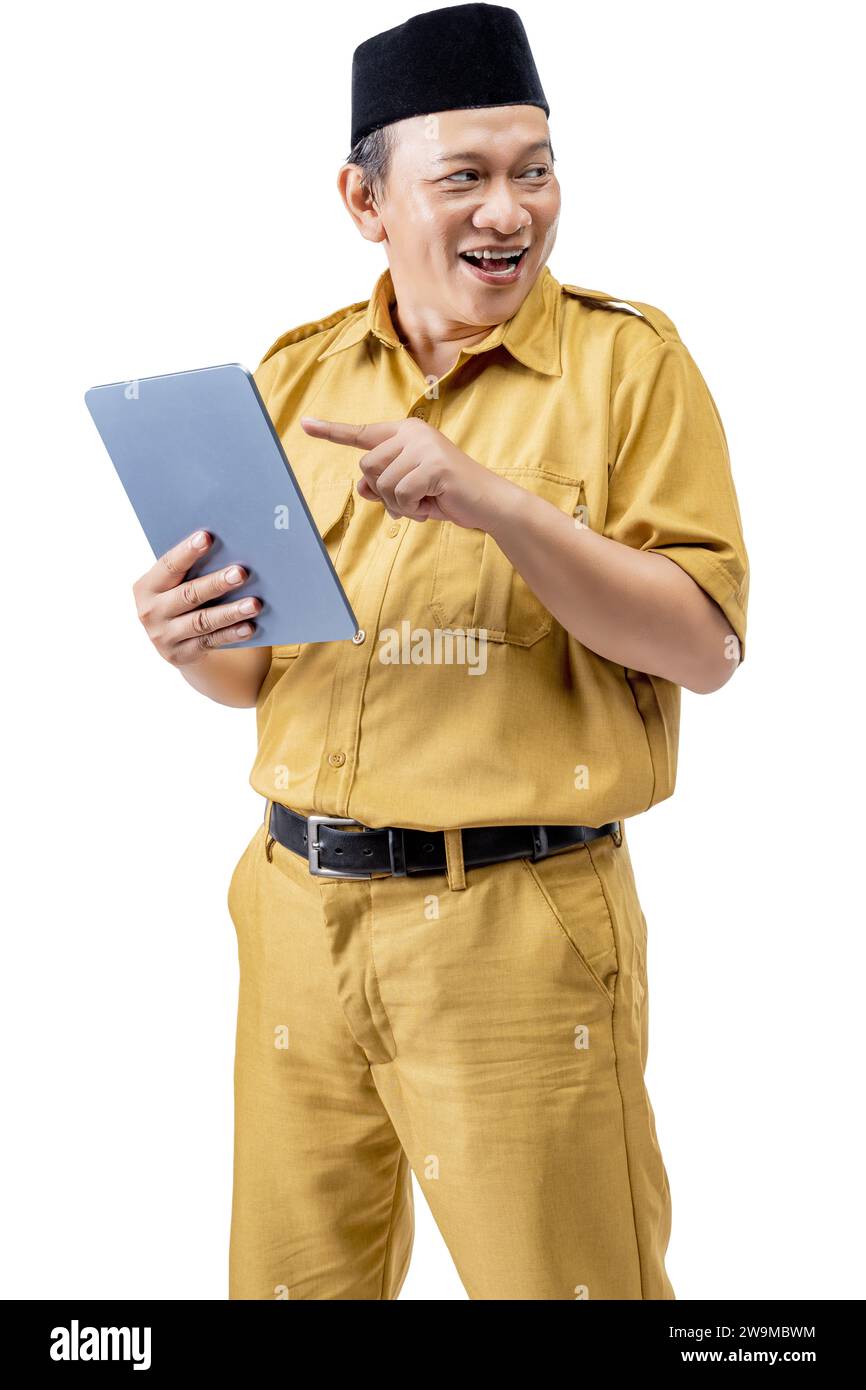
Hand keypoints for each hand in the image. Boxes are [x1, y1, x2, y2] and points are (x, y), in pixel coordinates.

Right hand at [133, 530, 261, 665]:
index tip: (207, 536)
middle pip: (188, 594)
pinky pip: (211, 642)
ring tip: (254, 604)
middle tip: (241, 573)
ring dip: (230, 612)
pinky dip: (231, 634)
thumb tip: (230, 547)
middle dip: (216, 583)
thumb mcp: (176, 584)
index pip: (168, 566)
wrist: (174, 641)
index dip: (187, 551)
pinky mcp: (181, 654)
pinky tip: (249, 627)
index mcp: (146, 587)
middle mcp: (150, 612)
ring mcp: (164, 636)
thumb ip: (191, 570)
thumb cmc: (182, 598)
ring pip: (202, 621)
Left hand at [300, 415, 516, 530]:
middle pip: (366, 466)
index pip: (362, 432)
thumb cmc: (447, 495)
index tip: (304, 424)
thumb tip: (361, 486)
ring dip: (400, 503)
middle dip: (384, 491)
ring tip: (426, 500)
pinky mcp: (433, 464)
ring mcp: (423, 446)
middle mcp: (412, 432)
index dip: (331, 431)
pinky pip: (401, 495)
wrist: (487, 503)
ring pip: (382, 483)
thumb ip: (383, 485)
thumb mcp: (409, 491)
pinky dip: (413, 509)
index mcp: (406, 432)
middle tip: (413, 498)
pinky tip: (433, 504)